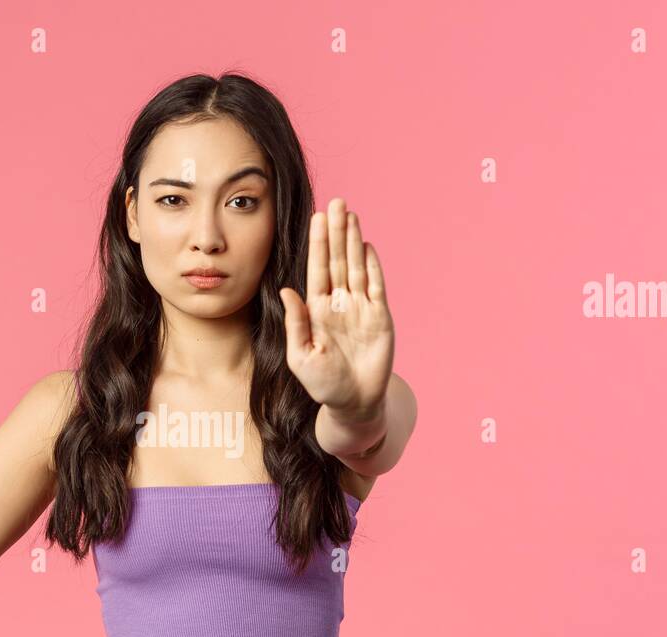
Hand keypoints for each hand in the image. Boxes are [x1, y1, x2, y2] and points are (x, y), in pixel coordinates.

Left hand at [280, 197, 394, 419]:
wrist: (354, 403)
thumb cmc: (324, 385)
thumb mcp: (301, 357)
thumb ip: (296, 324)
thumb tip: (287, 290)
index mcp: (317, 311)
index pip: (317, 270)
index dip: (318, 244)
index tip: (316, 219)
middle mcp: (338, 304)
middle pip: (338, 261)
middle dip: (336, 232)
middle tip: (336, 203)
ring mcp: (360, 308)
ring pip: (357, 267)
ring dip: (354, 241)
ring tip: (351, 215)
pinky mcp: (380, 317)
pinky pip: (376, 286)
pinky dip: (373, 266)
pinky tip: (367, 245)